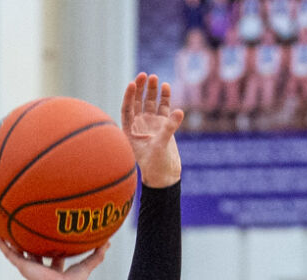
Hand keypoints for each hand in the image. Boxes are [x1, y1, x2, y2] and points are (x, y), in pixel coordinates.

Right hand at [0, 237, 110, 279]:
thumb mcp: (87, 265)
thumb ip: (97, 255)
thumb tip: (108, 242)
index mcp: (54, 269)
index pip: (52, 257)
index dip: (52, 247)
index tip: (50, 236)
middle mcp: (40, 267)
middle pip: (33, 253)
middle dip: (30, 243)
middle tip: (27, 230)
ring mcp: (29, 266)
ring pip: (17, 251)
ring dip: (10, 241)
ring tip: (3, 228)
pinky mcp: (21, 266)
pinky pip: (8, 252)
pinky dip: (1, 243)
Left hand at [123, 72, 183, 187]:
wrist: (164, 177)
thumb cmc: (155, 167)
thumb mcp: (159, 148)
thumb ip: (168, 129)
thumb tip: (179, 112)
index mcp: (129, 132)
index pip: (126, 110)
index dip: (128, 97)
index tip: (132, 84)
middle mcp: (138, 126)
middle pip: (136, 103)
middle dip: (140, 89)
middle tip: (143, 75)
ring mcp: (150, 125)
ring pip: (149, 103)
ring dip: (151, 91)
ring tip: (154, 77)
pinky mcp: (162, 126)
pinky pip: (162, 108)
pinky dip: (164, 98)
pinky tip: (165, 87)